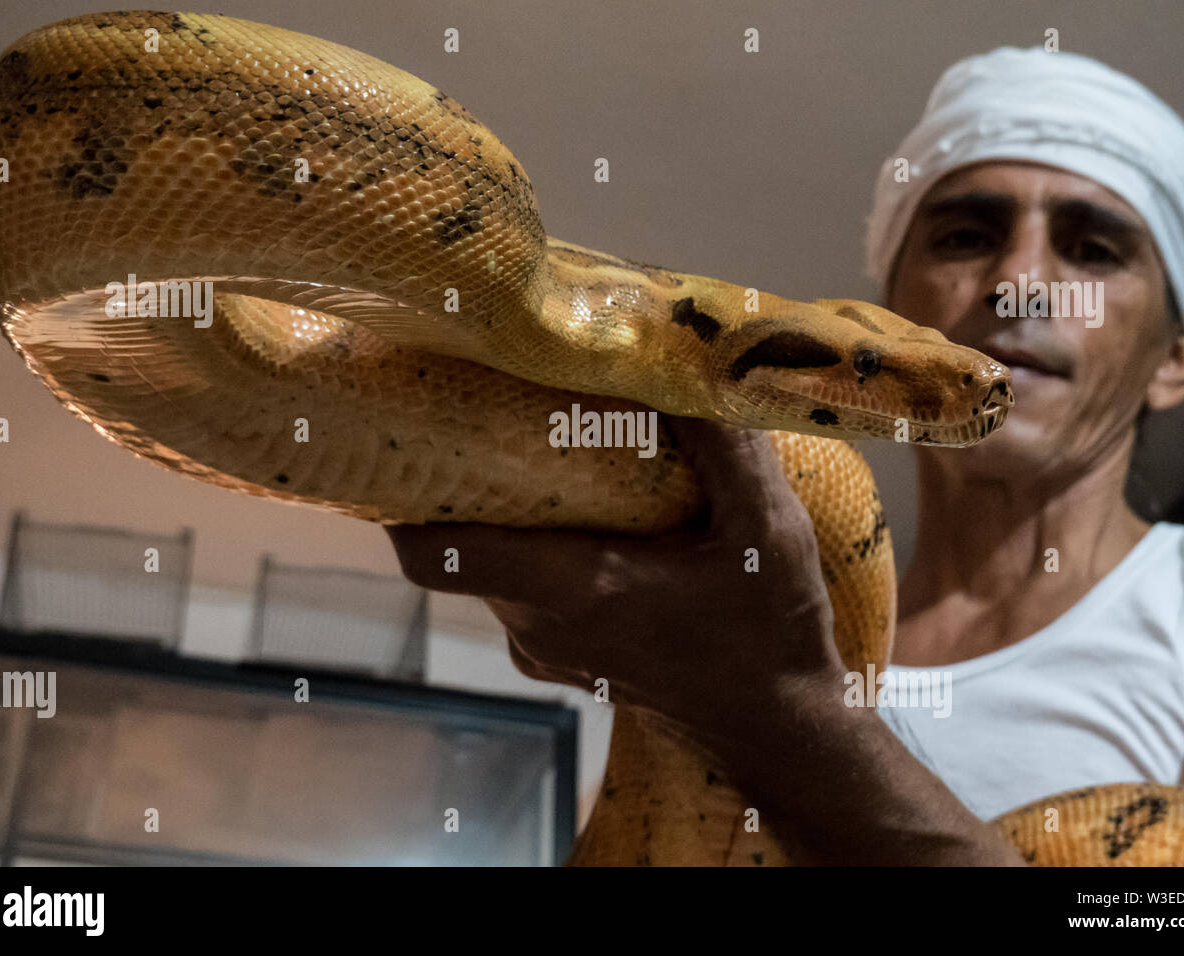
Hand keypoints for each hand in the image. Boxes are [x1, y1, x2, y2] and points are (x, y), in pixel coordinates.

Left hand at [385, 416, 843, 746]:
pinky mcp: (566, 661)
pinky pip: (522, 596)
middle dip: (467, 483)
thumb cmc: (769, 634)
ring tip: (542, 452)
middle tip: (493, 411)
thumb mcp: (767, 530)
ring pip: (492, 571)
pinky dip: (534, 554)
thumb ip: (725, 448)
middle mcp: (539, 625)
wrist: (779, 729)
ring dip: (507, 518)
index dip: (404, 496)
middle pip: (461, 547)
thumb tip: (682, 364)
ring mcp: (548, 650)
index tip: (414, 433)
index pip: (435, 553)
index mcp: (573, 588)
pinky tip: (586, 519)